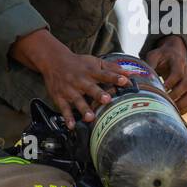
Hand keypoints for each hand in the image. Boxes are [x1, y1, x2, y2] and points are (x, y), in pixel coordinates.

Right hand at [11, 30, 128, 128]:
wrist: (54, 60)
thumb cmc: (79, 63)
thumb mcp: (95, 62)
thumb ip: (113, 68)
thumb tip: (132, 73)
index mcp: (91, 72)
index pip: (105, 74)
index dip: (115, 78)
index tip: (125, 81)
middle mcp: (80, 80)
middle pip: (90, 88)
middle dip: (98, 94)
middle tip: (107, 99)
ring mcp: (69, 89)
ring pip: (77, 100)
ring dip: (84, 109)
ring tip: (90, 117)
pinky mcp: (60, 97)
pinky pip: (64, 108)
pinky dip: (67, 117)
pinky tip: (72, 126)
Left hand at [144, 36, 186, 113]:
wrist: (174, 53)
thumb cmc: (161, 56)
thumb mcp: (154, 56)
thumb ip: (149, 65)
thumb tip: (138, 77)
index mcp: (178, 62)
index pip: (177, 73)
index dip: (170, 83)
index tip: (161, 90)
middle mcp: (186, 71)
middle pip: (186, 85)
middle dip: (175, 95)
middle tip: (163, 102)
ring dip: (181, 104)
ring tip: (168, 109)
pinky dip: (184, 108)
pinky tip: (173, 112)